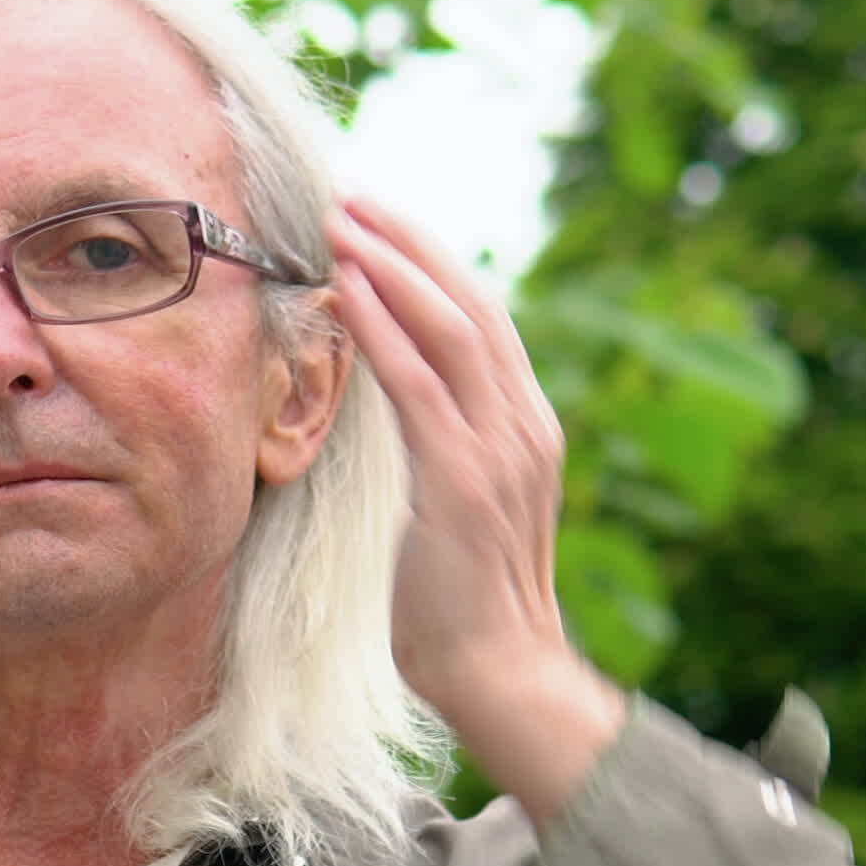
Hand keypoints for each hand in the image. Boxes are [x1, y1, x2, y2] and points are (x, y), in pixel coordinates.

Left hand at [324, 197, 627, 817]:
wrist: (501, 671)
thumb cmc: (462, 603)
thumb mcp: (459, 506)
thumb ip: (447, 447)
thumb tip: (404, 406)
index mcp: (526, 426)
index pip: (485, 319)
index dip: (433, 263)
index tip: (382, 223)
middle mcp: (523, 424)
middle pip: (474, 302)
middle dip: (411, 242)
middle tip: (353, 194)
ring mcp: (500, 449)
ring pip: (452, 327)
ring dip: (392, 266)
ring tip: (339, 221)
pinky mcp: (464, 480)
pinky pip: (419, 383)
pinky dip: (381, 326)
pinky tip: (343, 287)